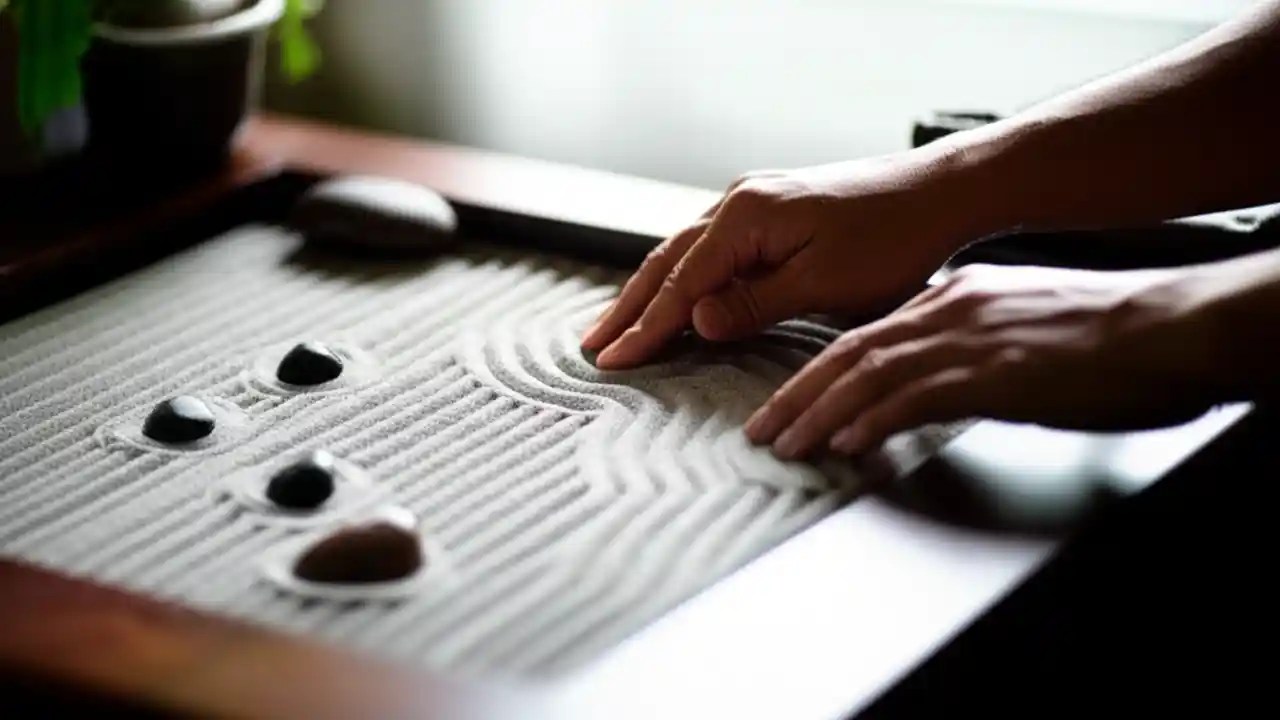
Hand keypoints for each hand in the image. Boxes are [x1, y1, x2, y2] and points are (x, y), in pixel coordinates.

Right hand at [581, 147, 990, 368]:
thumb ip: (755, 304)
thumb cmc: (891, 239)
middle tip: (593, 346)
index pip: (681, 283)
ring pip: (686, 254)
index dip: (646, 327)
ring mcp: (754, 204)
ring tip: (617, 325)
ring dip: (650, 292)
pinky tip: (676, 296)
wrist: (938, 193)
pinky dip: (685, 278)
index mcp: (746, 217)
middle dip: (629, 307)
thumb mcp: (824, 284)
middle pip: (669, 262)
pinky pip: (712, 250)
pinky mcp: (771, 213)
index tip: (613, 362)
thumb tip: (697, 321)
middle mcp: (740, 202)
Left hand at [746, 263, 1223, 458]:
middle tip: (760, 431)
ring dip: (820, 414)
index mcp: (952, 300)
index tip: (786, 403)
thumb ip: (970, 345)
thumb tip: (937, 377)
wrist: (1166, 326)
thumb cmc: (1103, 333)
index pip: (865, 338)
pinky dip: (877, 420)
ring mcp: (969, 341)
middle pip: (849, 355)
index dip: (816, 374)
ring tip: (786, 445)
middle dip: (797, 397)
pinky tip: (849, 443)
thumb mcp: (1018, 325)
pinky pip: (919, 398)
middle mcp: (948, 313)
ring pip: (870, 376)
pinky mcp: (995, 373)